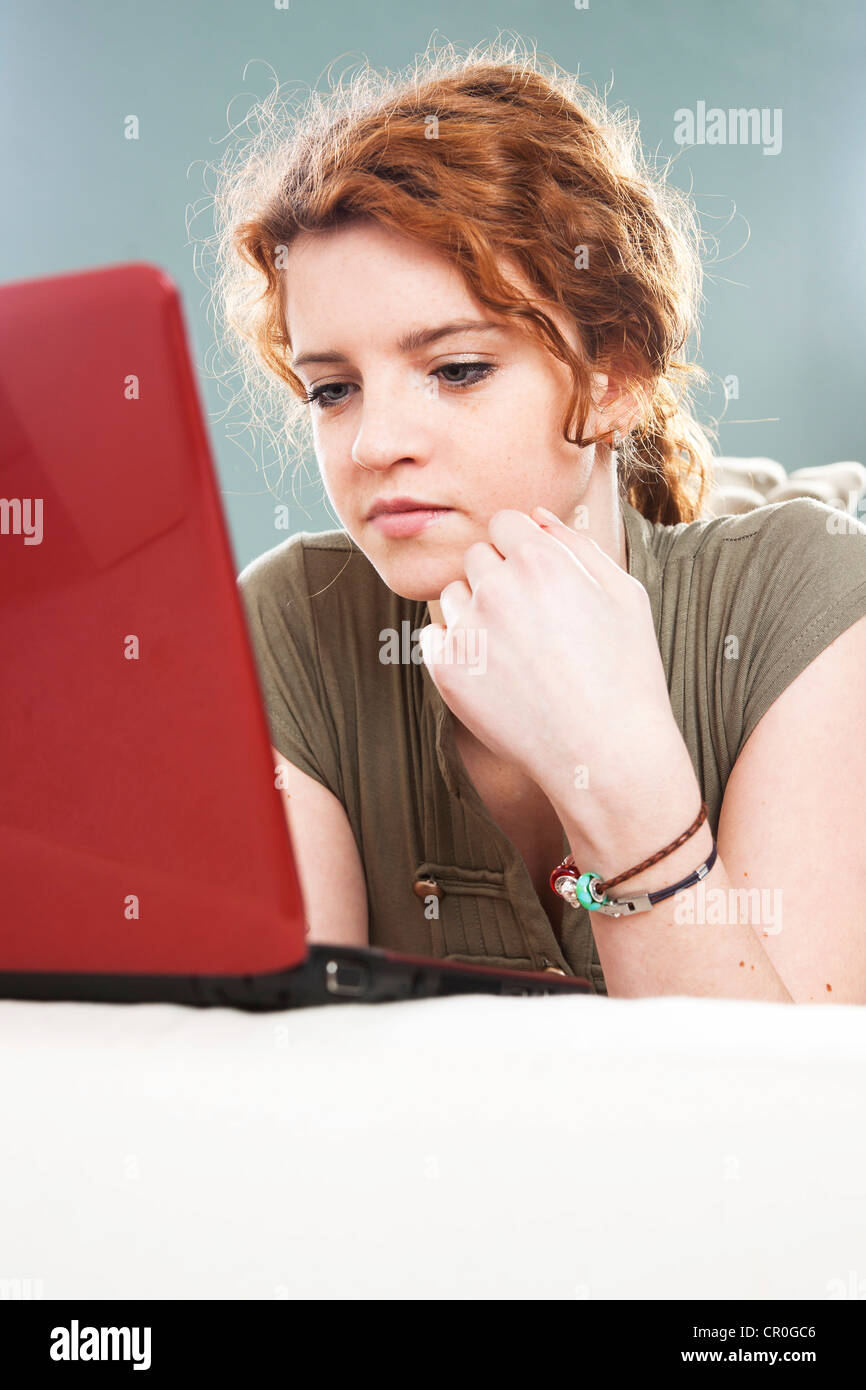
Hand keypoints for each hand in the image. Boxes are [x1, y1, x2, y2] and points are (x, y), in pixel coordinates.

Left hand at [418, 506, 696, 824]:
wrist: (607, 753)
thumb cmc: (626, 673)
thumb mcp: (624, 595)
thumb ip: (577, 545)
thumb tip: (535, 517)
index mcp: (540, 558)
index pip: (504, 522)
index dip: (521, 548)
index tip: (538, 580)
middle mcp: (497, 586)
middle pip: (477, 557)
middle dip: (498, 577)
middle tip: (533, 624)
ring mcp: (468, 629)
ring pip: (452, 596)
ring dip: (475, 611)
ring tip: (516, 652)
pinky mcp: (447, 670)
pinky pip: (434, 638)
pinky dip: (456, 649)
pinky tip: (493, 673)